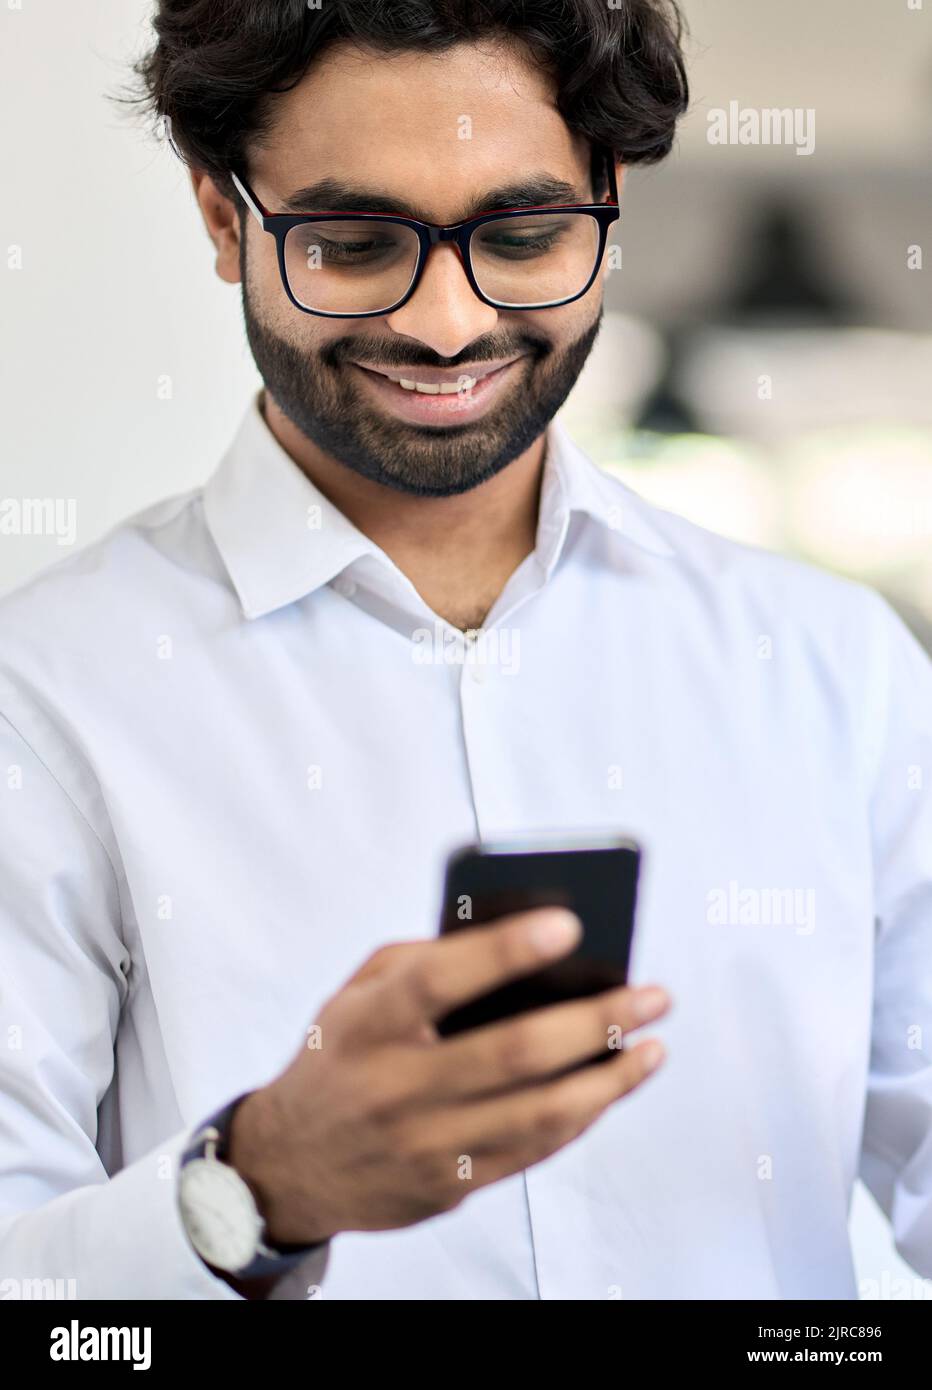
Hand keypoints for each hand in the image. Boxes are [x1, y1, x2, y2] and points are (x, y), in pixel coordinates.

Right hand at [228, 909, 670, 1244]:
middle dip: (596, 1020)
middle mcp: (394, 1087)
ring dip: (611, 1078)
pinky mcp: (450, 1186)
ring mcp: (424, 1145)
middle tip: (652, 994)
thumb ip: (422, 962)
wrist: (290, 1165)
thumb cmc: (341, 1056)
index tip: (568, 923)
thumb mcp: (356, 994)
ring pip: (540, 1112)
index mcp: (366, 1025)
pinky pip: (534, 1149)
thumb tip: (516, 942)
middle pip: (513, 1053)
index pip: (437, 980)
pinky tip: (613, 1085)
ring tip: (654, 1044)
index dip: (504, 951)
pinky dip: (584, 1115)